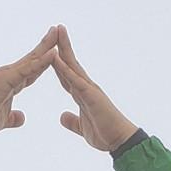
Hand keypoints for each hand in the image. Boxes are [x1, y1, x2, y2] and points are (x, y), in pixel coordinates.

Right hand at [0, 28, 61, 135]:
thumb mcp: (4, 120)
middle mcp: (12, 74)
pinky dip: (42, 60)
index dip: (44, 61)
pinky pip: (29, 68)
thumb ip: (13, 118)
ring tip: (57, 33)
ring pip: (33, 58)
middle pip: (34, 58)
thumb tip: (21, 118)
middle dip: (47, 45)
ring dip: (46, 46)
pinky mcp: (9, 77)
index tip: (54, 51)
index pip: (33, 69)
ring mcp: (10, 74)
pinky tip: (53, 52)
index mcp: (13, 82)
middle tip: (59, 32)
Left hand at [52, 26, 138, 154]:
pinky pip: (75, 80)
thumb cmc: (105, 135)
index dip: (58, 61)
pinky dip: (65, 69)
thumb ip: (72, 121)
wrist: (120, 142)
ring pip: (73, 66)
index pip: (67, 74)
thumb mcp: (82, 128)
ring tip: (58, 32)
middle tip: (56, 28)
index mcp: (82, 94)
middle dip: (62, 46)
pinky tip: (56, 58)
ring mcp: (89, 90)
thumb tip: (63, 117)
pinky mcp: (91, 96)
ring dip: (64, 49)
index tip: (50, 48)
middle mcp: (86, 88)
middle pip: (70, 63)